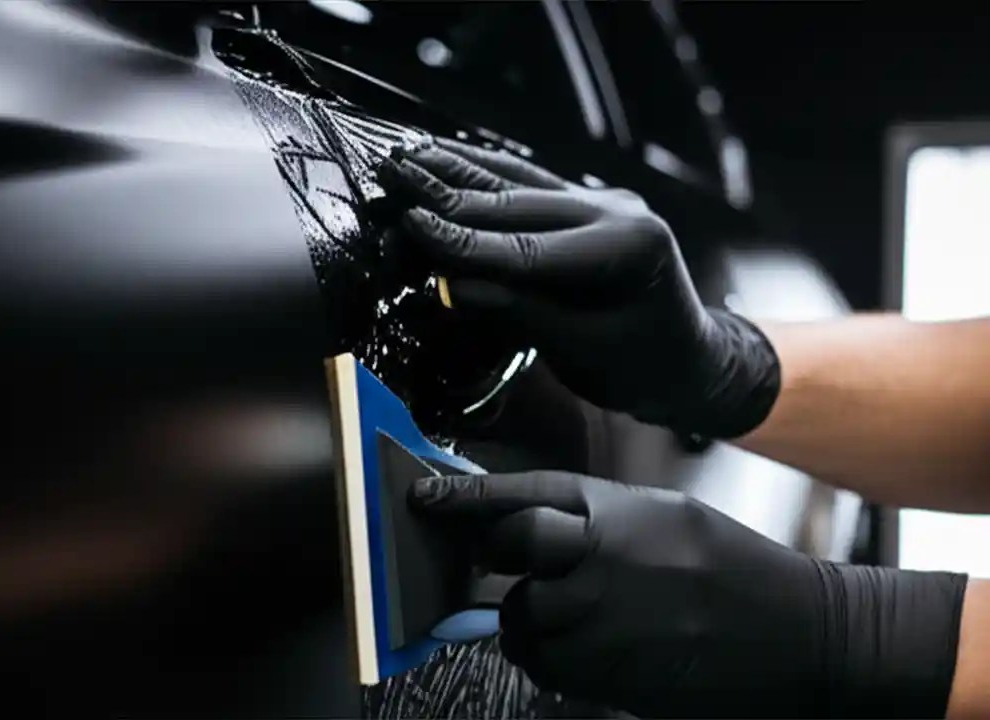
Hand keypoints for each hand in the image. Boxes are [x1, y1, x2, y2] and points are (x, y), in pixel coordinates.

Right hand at [378, 138, 778, 438]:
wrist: (688, 364)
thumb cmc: (642, 368)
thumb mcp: (582, 350)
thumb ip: (520, 312)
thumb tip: (452, 284)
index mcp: (627, 248)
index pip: (527, 247)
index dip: (463, 240)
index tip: (410, 224)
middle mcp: (616, 210)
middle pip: (517, 203)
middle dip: (449, 194)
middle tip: (393, 176)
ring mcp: (603, 203)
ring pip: (520, 180)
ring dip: (459, 168)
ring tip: (408, 152)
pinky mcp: (588, 207)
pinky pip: (529, 185)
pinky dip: (485, 173)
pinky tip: (448, 156)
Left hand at [410, 471, 966, 717]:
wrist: (802, 639)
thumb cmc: (732, 571)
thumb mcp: (665, 519)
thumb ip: (592, 518)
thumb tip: (517, 524)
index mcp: (627, 511)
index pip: (526, 493)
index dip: (466, 494)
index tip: (422, 495)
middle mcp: (612, 560)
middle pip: (515, 545)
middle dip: (495, 550)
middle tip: (495, 555)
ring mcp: (611, 620)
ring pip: (522, 617)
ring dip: (529, 616)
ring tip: (578, 611)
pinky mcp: (613, 676)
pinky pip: (546, 665)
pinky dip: (550, 655)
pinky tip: (591, 643)